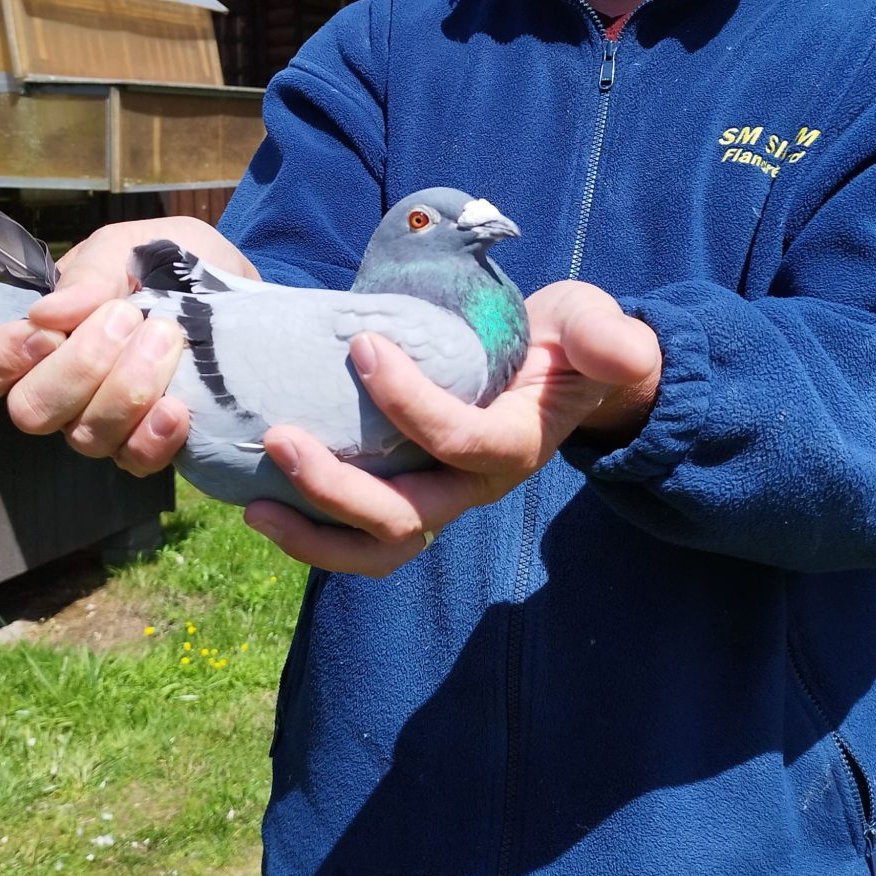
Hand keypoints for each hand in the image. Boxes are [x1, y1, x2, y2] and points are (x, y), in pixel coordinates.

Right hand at [0, 216, 254, 473]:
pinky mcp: (147, 443)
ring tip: (167, 336)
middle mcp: (57, 390)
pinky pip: (133, 461)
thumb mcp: (132, 245)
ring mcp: (99, 423)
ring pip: (85, 437)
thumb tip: (47, 314)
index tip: (41, 333)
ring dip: (128, 387)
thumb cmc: (173, 262)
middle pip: (30, 410)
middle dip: (80, 366)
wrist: (239, 287)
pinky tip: (178, 406)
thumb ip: (90, 274)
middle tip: (126, 317)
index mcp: (35, 338)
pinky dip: (154, 436)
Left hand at [244, 280, 661, 574]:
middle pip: (405, 519)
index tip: (363, 346)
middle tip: (280, 436)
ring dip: (314, 533)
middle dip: (336, 488)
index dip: (410, 404)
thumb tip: (621, 349)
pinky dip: (311, 530)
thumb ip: (611, 339)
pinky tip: (260, 499)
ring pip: (377, 548)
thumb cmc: (577, 347)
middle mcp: (474, 487)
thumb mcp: (599, 327)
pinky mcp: (411, 492)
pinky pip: (359, 534)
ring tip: (255, 505)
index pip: (459, 442)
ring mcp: (440, 498)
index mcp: (516, 446)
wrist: (571, 375)